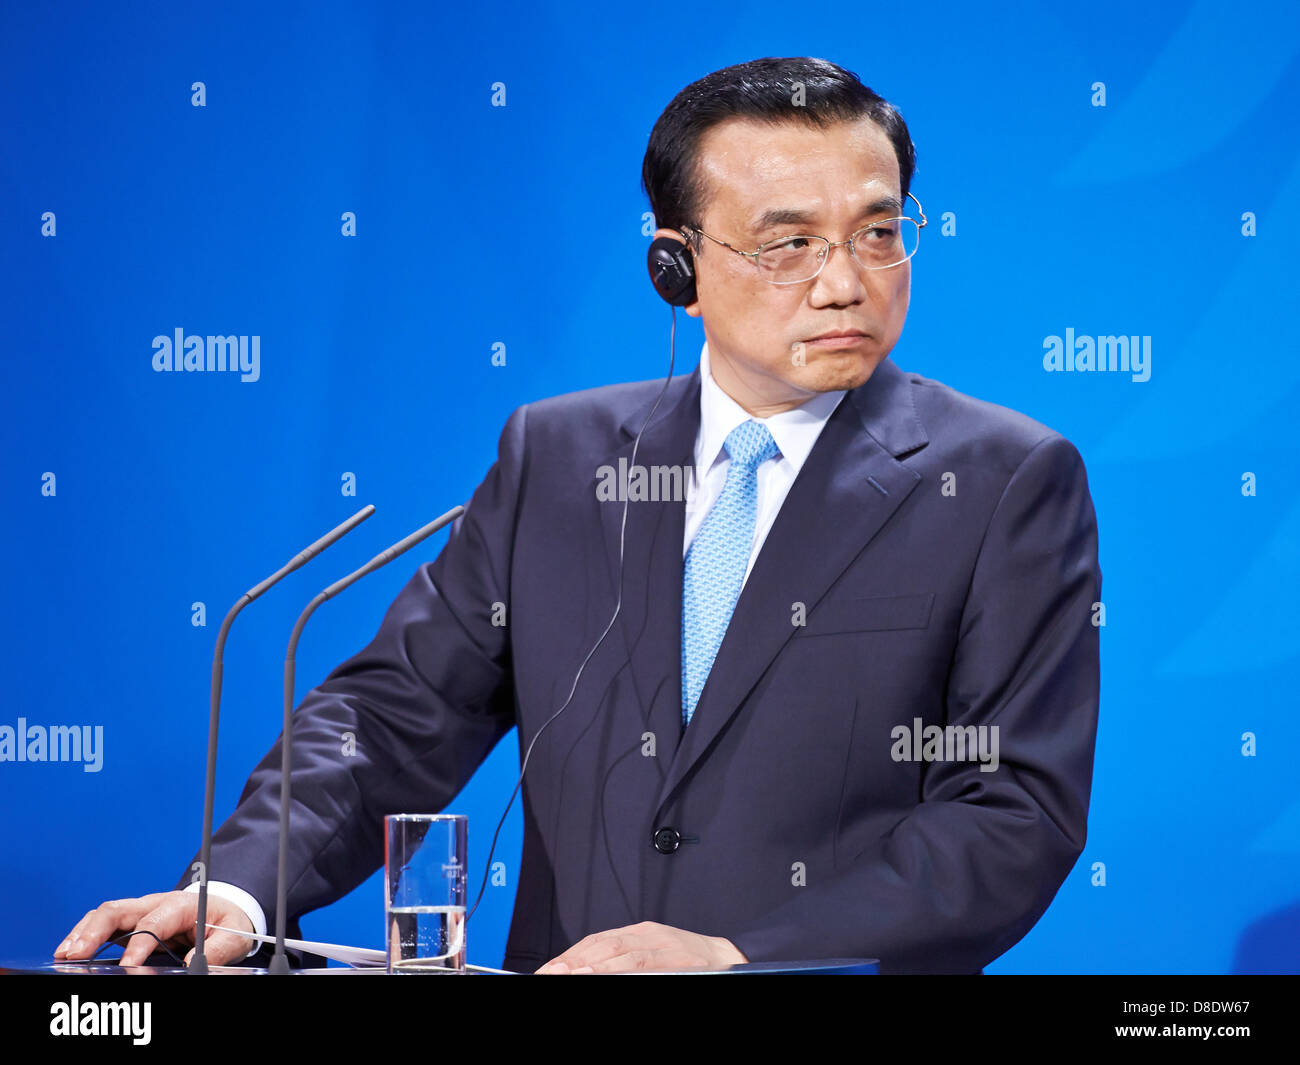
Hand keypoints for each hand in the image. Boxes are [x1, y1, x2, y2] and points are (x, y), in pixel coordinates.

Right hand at [53, 891, 255, 966]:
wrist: (225, 910)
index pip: (154, 922)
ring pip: (105, 914)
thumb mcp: (234, 935)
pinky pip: (103, 925)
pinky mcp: (131, 922)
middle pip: (118, 909)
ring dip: (82, 933)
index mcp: (181, 904)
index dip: (139, 944)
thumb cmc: (228, 922)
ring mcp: (140, 911)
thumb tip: (193, 964)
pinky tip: (70, 953)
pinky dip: (84, 936)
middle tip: (77, 955)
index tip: (129, 966)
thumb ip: (217, 949)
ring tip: (65, 955)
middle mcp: (155, 904)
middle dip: (95, 931)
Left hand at [535, 921, 746, 973]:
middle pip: (600, 944)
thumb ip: (625, 962)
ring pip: (617, 951)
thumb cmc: (691, 964)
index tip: (548, 970)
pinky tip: (597, 974)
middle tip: (548, 973)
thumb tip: (587, 970)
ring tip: (566, 974)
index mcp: (639, 932)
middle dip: (571, 960)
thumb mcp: (655, 957)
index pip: (595, 941)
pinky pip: (639, 962)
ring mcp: (661, 943)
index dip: (569, 955)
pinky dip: (615, 968)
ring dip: (588, 965)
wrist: (730, 959)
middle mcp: (647, 933)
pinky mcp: (674, 955)